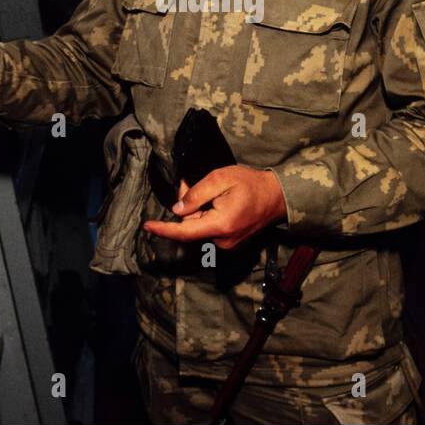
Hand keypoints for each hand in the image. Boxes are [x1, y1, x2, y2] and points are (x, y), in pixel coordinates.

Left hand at [142, 165, 287, 248]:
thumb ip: (197, 194)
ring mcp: (227, 245)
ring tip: (213, 194)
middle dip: (186, 208)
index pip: (184, 231)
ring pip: (199, 228)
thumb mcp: (221, 179)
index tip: (147, 227)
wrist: (277, 197)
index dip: (163, 230)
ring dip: (198, 213)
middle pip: (190, 227)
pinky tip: (218, 204)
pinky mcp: (229, 244)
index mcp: (220, 225)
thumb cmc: (251, 184)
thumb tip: (177, 209)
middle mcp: (222, 241)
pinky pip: (208, 231)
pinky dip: (206, 218)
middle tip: (191, 185)